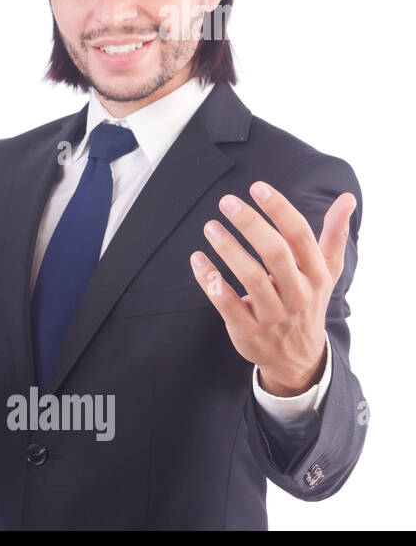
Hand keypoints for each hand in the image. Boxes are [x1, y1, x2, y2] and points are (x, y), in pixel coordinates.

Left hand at [189, 181, 355, 396]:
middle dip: (250, 224)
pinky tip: (197, 259)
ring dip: (228, 248)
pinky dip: (210, 279)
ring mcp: (273, 314)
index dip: (279, 209)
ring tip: (210, 227)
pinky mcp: (248, 330)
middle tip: (226, 202)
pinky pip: (226, 302)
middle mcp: (298, 294)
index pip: (300, 236)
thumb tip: (348, 198)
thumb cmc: (308, 302)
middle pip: (275, 253)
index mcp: (316, 275)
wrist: (298, 357)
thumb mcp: (326, 272)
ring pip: (250, 277)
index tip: (257, 187)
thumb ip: (333, 235)